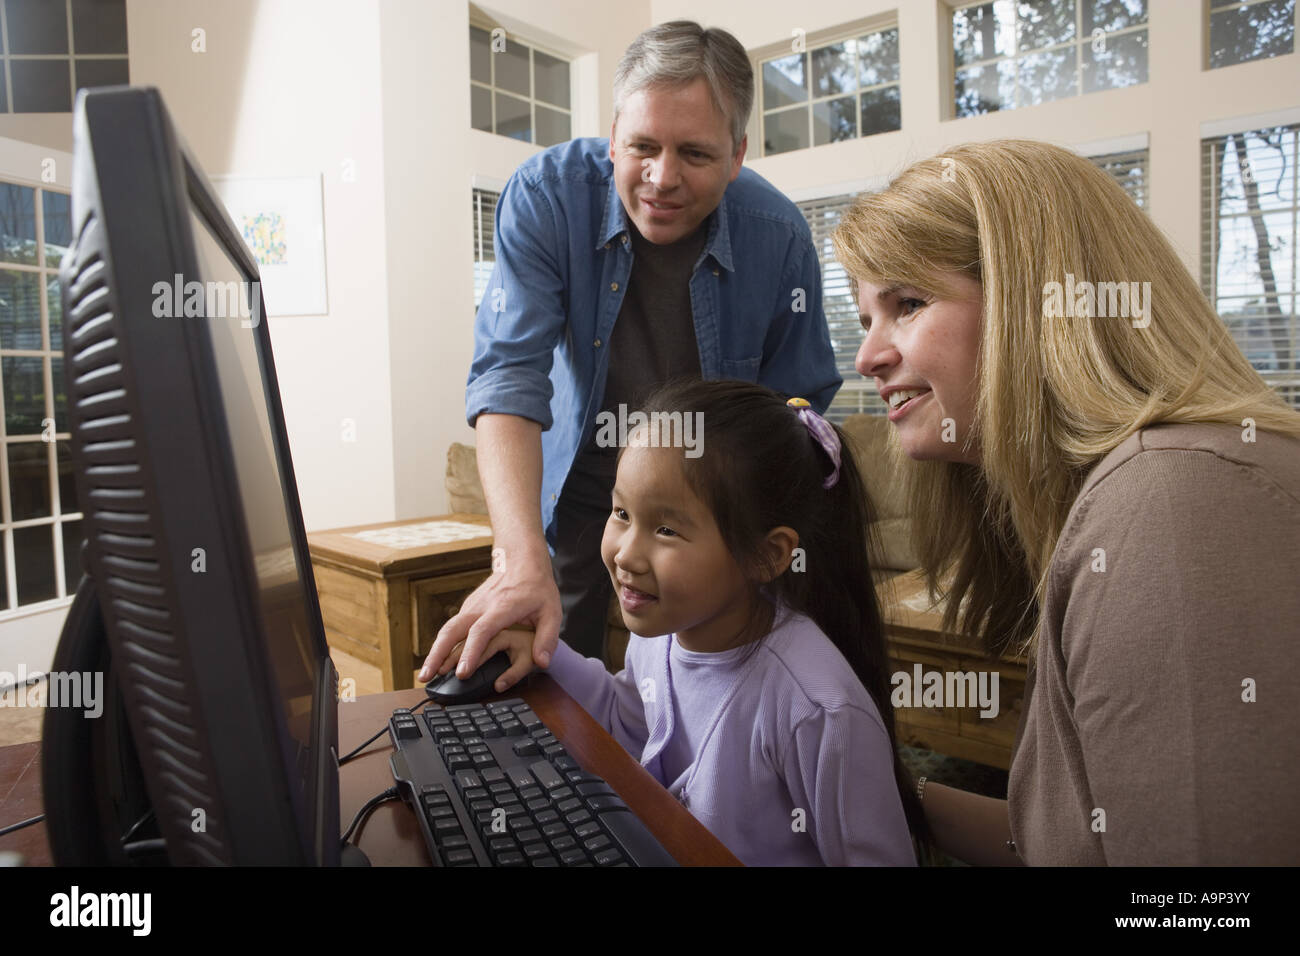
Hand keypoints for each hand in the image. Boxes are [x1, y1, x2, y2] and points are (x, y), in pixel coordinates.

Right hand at [417, 543, 560, 682]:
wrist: (521, 561)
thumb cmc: (537, 587)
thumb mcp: (552, 611)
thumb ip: (548, 638)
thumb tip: (542, 662)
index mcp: (502, 607)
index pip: (481, 632)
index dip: (470, 653)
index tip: (462, 672)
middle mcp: (481, 606)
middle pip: (452, 630)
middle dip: (437, 655)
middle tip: (425, 677)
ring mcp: (471, 606)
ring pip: (447, 629)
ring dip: (434, 651)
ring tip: (425, 674)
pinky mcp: (468, 608)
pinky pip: (451, 628)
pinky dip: (441, 644)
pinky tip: (437, 662)